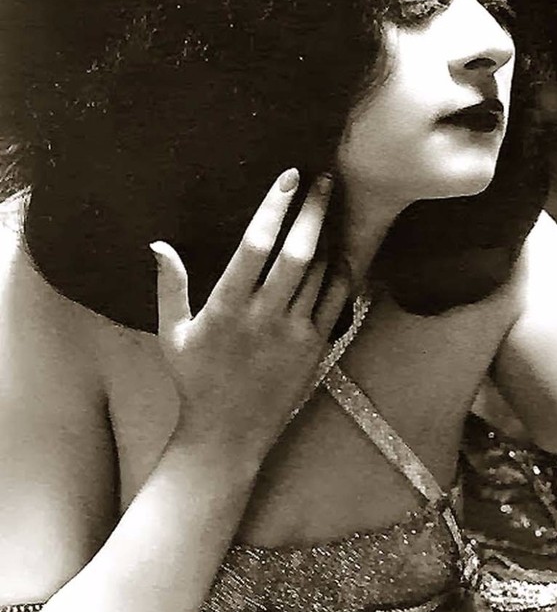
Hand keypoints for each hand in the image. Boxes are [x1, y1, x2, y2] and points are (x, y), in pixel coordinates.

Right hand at [149, 169, 350, 459]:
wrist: (228, 434)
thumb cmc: (196, 381)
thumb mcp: (173, 334)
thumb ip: (170, 287)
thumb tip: (158, 244)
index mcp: (226, 308)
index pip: (255, 245)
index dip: (274, 207)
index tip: (288, 177)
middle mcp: (264, 317)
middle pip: (298, 251)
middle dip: (314, 210)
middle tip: (325, 179)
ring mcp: (295, 332)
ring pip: (320, 272)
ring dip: (327, 237)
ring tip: (328, 209)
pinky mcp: (317, 346)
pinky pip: (337, 298)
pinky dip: (342, 271)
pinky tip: (341, 252)